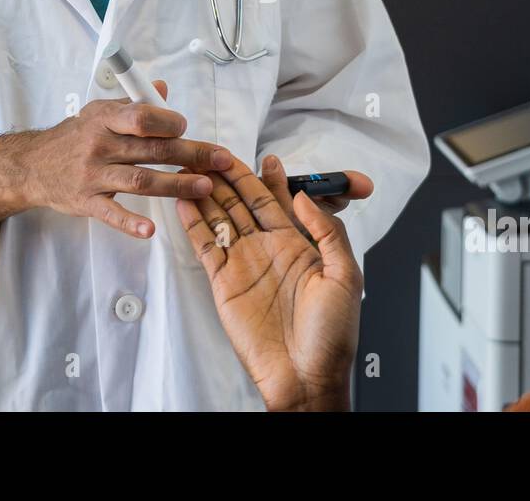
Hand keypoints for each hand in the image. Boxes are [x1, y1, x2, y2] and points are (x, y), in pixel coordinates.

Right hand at [0, 81, 232, 236]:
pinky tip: (151, 229)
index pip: (141, 117)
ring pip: (140, 181)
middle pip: (151, 150)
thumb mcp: (97, 111)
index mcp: (104, 119)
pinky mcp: (87, 203)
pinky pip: (111, 214)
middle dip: (190, 155)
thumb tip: (164, 89)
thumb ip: (132, 103)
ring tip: (205, 188)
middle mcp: (99, 145)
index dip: (168, 122)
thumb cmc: (73, 136)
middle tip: (221, 160)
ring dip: (175, 185)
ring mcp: (93, 176)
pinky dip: (130, 222)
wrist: (32, 166)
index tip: (187, 128)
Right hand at [175, 157, 361, 410]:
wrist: (306, 376)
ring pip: (221, 217)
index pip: (278, 201)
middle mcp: (268, 249)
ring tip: (193, 166)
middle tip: (214, 152)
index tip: (263, 157)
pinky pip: (205, 245)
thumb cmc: (332, 334)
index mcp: (298, 245)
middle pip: (242, 202)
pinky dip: (193, 222)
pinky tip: (184, 200)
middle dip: (229, 176)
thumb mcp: (345, 276)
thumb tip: (305, 197)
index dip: (269, 178)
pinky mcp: (223, 281)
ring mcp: (243, 263)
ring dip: (207, 192)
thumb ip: (327, 232)